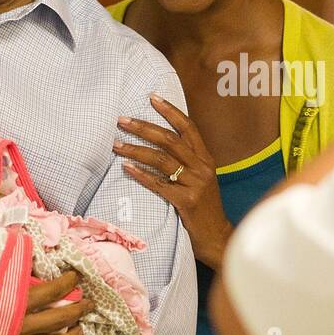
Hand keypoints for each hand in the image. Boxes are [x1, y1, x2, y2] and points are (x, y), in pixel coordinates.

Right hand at [5, 272, 92, 334]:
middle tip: (89, 304)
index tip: (77, 276)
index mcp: (19, 300)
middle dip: (78, 310)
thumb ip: (15, 264)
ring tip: (80, 331)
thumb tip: (30, 247)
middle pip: (59, 318)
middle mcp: (22, 324)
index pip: (53, 291)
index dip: (69, 282)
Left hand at [114, 92, 232, 269]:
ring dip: (135, 150)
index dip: (170, 111)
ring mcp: (195, 184)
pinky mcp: (186, 202)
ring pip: (160, 160)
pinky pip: (158, 184)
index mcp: (206, 159)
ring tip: (116, 144)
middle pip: (169, 140)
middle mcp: (202, 168)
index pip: (187, 128)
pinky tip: (126, 167)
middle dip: (143, 127)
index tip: (151, 97)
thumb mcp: (201, 179)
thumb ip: (187, 161)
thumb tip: (159, 141)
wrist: (217, 237)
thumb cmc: (204, 207)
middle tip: (122, 120)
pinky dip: (140, 174)